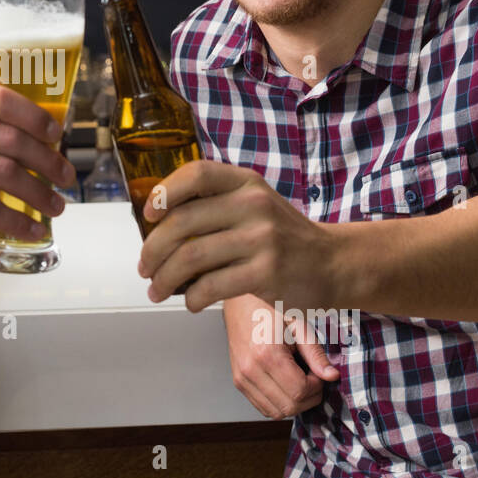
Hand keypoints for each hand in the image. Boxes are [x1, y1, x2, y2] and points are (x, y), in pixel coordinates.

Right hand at [0, 86, 75, 249]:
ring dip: (39, 193)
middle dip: (48, 161)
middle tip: (66, 177)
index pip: (0, 99)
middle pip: (11, 139)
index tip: (57, 134)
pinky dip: (17, 221)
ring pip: (6, 174)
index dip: (36, 116)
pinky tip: (31, 228)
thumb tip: (32, 138)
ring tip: (56, 206)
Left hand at [136, 160, 337, 312]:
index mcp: (246, 182)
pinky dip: (192, 298)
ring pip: (191, 257)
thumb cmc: (283, 237)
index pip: (196, 174)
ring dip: (164, 278)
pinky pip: (212, 286)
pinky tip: (190, 302)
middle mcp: (253, 204)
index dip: (164, 192)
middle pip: (182, 222)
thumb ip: (216, 205)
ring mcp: (262, 238)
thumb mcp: (255, 205)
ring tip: (156, 290)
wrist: (334, 263)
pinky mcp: (267, 272)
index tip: (148, 215)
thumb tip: (157, 225)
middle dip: (152, 250)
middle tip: (143, 268)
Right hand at [223, 293, 338, 419]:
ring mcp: (242, 378)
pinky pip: (264, 408)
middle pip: (289, 406)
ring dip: (295, 403)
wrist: (241, 305)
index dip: (316, 386)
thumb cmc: (269, 311)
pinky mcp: (239, 383)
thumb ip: (316, 354)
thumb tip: (332, 376)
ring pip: (277, 412)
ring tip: (298, 381)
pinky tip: (286, 386)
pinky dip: (280, 404)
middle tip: (312, 378)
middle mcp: (250, 370)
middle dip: (308, 397)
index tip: (318, 373)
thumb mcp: (298, 326)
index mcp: (266, 354)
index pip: (299, 391)